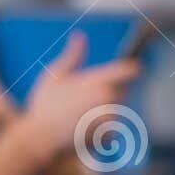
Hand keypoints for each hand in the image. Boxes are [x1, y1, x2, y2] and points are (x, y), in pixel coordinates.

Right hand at [20, 32, 140, 159]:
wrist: (40, 139)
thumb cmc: (45, 106)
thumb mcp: (55, 75)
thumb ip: (73, 55)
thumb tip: (81, 35)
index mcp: (98, 81)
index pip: (129, 70)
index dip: (133, 68)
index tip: (135, 67)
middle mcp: (109, 99)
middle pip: (122, 92)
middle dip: (110, 94)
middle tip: (84, 101)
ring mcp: (111, 118)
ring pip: (117, 111)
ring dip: (105, 113)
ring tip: (80, 116)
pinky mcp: (110, 135)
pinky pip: (113, 129)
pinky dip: (103, 130)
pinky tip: (83, 129)